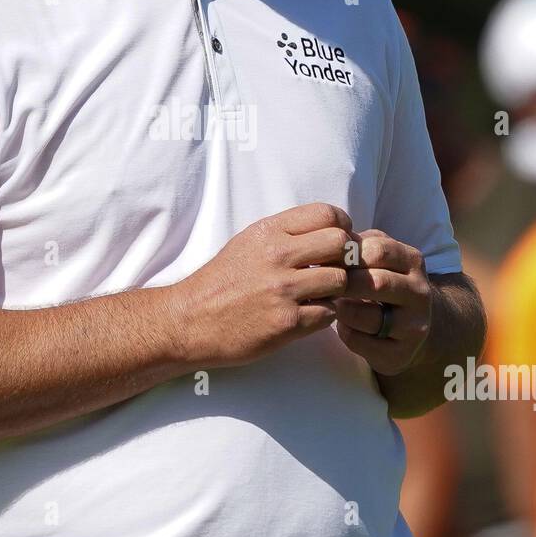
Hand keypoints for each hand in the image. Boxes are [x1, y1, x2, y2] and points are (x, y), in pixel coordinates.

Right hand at [174, 202, 352, 367]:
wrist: (189, 320)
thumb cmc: (222, 281)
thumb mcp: (248, 243)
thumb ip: (286, 234)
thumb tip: (331, 230)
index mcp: (268, 231)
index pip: (327, 214)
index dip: (342, 227)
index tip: (338, 242)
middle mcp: (277, 256)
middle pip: (341, 244)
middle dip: (346, 257)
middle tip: (337, 269)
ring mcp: (282, 290)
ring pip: (341, 280)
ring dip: (337, 290)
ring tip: (321, 295)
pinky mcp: (286, 322)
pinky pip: (329, 314)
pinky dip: (325, 315)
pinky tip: (309, 315)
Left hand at [333, 229, 431, 376]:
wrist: (412, 326)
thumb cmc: (383, 283)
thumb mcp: (378, 256)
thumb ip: (358, 244)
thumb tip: (327, 240)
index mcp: (413, 262)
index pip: (379, 250)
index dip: (347, 254)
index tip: (324, 258)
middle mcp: (420, 293)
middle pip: (377, 283)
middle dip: (344, 283)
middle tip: (320, 283)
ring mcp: (414, 326)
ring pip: (370, 317)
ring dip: (342, 310)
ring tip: (330, 303)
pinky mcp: (401, 354)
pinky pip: (363, 343)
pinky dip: (346, 333)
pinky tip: (341, 325)